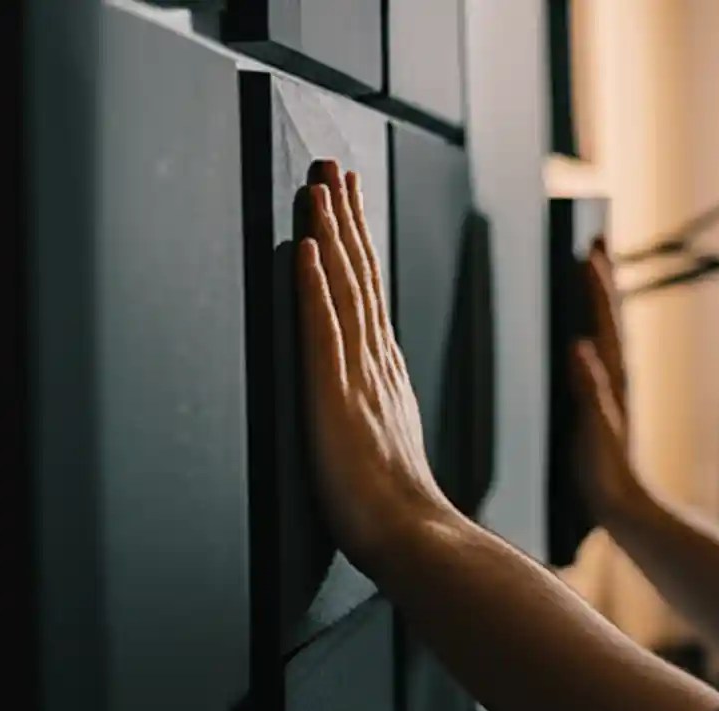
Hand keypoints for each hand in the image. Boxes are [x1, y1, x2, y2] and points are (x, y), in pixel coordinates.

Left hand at [295, 160, 455, 574]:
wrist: (411, 535)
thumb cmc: (393, 500)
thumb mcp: (385, 433)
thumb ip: (375, 398)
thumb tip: (367, 381)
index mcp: (382, 368)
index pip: (366, 289)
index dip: (354, 239)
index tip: (346, 197)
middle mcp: (372, 361)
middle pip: (357, 274)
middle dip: (343, 217)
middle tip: (332, 166)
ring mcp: (356, 376)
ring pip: (343, 290)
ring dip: (330, 234)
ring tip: (320, 187)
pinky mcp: (334, 398)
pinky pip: (324, 333)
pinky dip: (315, 289)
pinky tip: (308, 250)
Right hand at [571, 240, 650, 522]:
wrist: (625, 507)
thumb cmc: (608, 472)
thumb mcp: (596, 430)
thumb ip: (590, 390)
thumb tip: (579, 346)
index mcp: (613, 378)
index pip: (605, 320)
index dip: (597, 285)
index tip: (589, 249)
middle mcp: (615, 377)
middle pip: (610, 317)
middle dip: (603, 280)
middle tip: (595, 242)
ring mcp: (610, 389)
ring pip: (605, 332)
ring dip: (598, 302)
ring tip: (588, 274)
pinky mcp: (601, 403)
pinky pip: (596, 354)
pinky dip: (590, 331)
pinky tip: (578, 332)